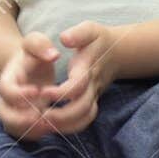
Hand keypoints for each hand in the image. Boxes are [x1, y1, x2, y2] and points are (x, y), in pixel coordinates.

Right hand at [0, 32, 59, 141]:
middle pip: (4, 116)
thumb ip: (40, 44)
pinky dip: (38, 135)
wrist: (30, 67)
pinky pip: (26, 135)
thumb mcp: (35, 43)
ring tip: (49, 125)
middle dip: (21, 120)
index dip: (20, 94)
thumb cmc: (33, 55)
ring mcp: (15, 113)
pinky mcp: (25, 123)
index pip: (6, 90)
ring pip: (14, 129)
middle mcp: (8, 100)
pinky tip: (53, 128)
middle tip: (41, 115)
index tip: (38, 90)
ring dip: (31, 130)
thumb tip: (52, 55)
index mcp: (8, 79)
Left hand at [35, 21, 122, 135]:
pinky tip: (53, 126)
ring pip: (84, 118)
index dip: (61, 92)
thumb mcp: (90, 29)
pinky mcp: (91, 102)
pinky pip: (84, 121)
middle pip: (81, 108)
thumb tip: (65, 39)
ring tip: (43, 124)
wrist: (119, 52)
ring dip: (64, 125)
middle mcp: (92, 86)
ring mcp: (93, 96)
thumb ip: (78, 34)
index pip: (77, 86)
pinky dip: (70, 127)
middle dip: (61, 116)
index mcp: (88, 68)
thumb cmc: (99, 40)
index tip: (42, 91)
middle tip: (39, 115)